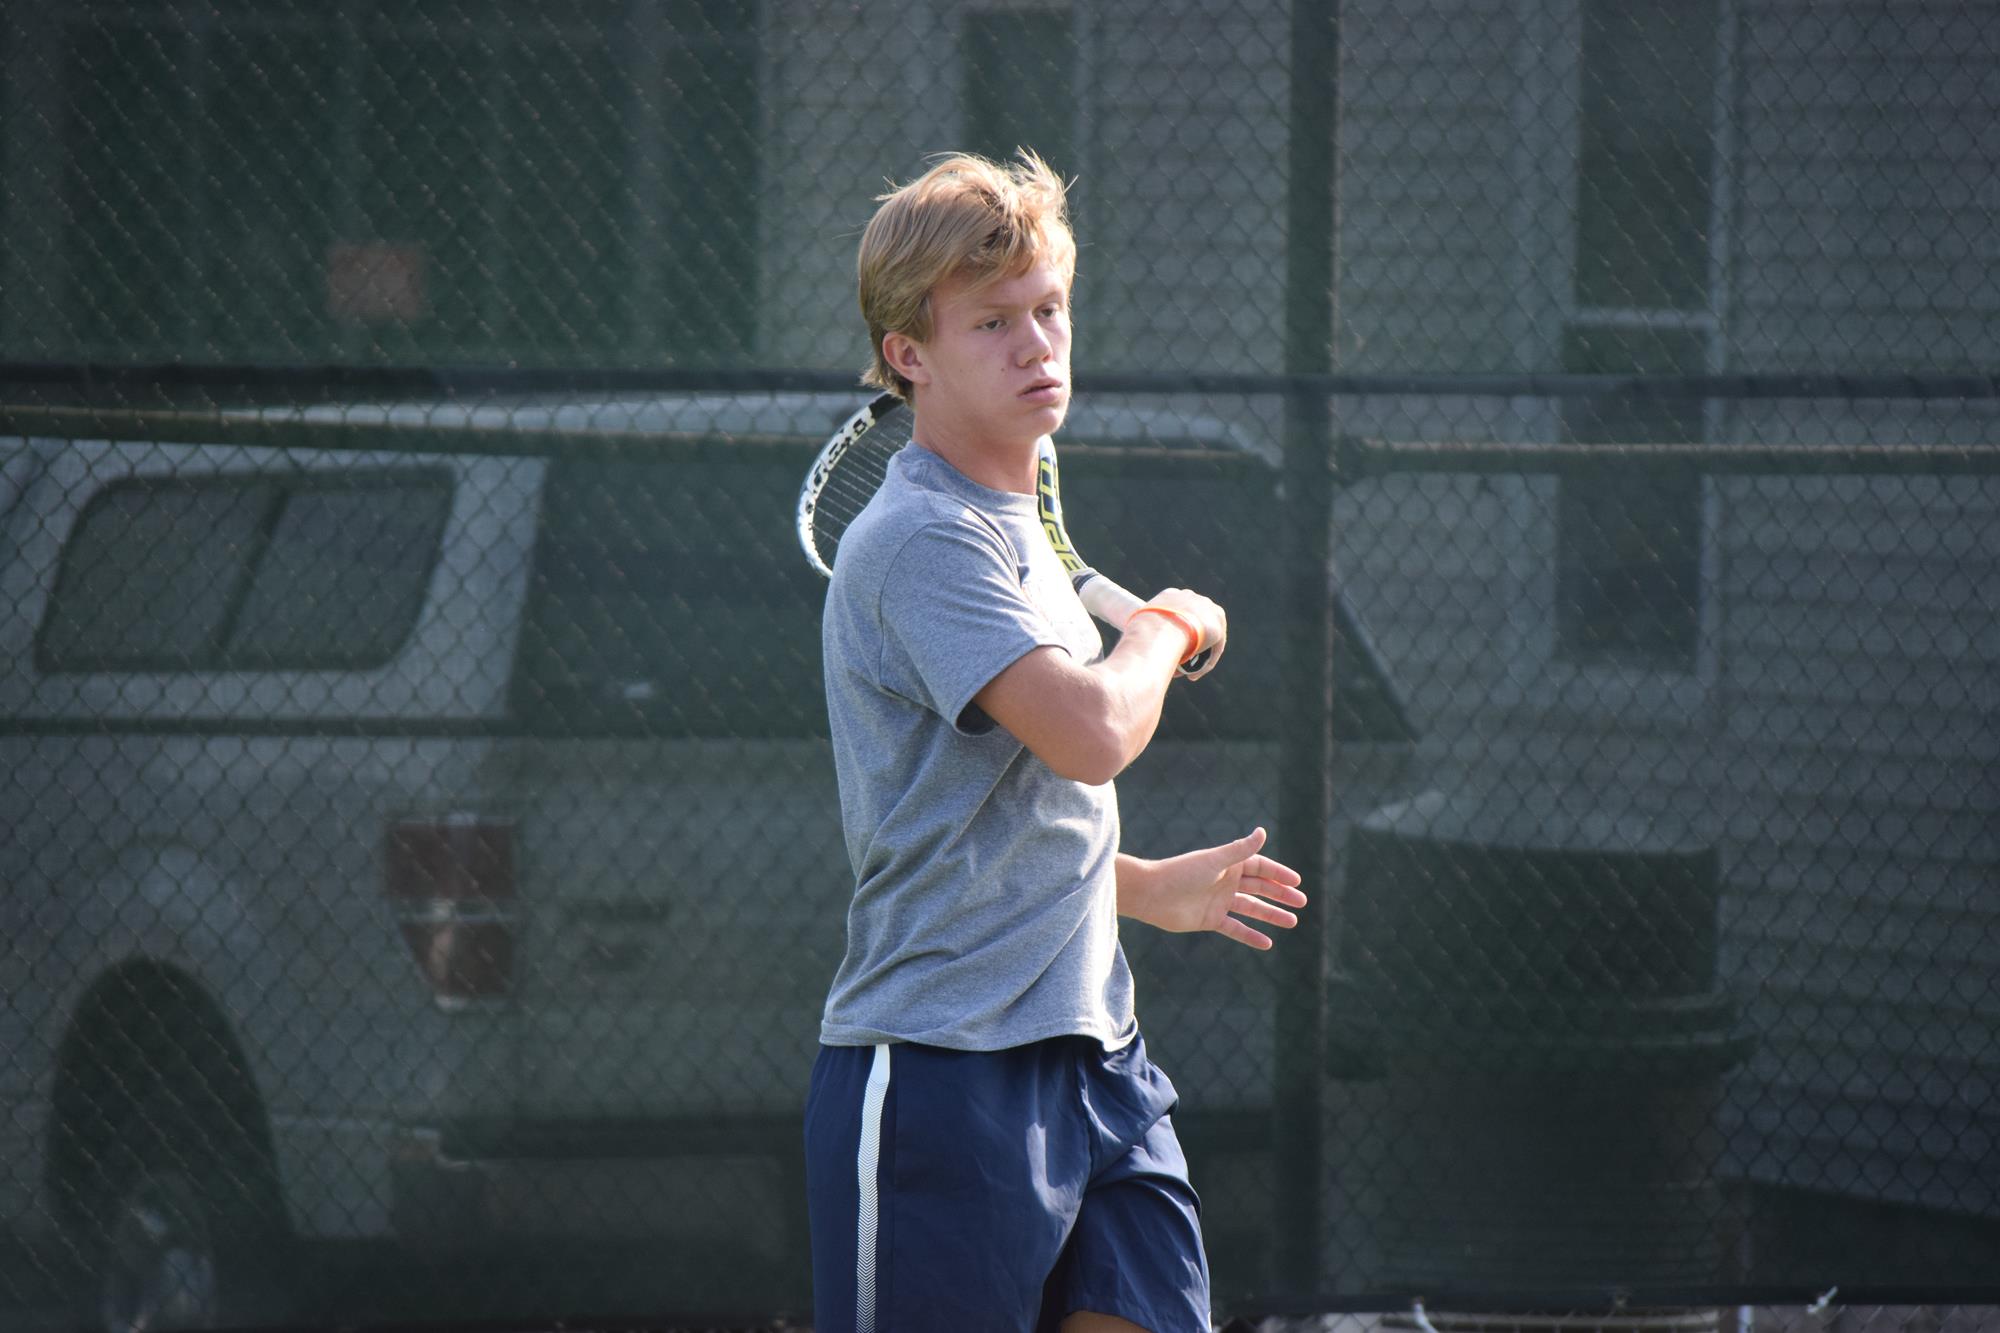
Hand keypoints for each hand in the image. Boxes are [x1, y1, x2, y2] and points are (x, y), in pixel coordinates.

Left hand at [1120, 827, 1304, 949]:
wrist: (1151, 894)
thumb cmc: (1181, 873)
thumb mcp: (1214, 861)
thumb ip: (1240, 850)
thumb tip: (1263, 832)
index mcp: (1228, 864)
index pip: (1260, 866)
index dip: (1278, 874)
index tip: (1297, 882)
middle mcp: (1225, 881)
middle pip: (1259, 887)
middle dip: (1280, 894)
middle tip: (1302, 903)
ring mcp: (1219, 901)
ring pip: (1251, 908)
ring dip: (1271, 915)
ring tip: (1292, 922)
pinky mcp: (1210, 919)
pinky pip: (1235, 928)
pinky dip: (1250, 935)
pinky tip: (1268, 943)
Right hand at [1139, 587, 1225, 679]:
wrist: (1161, 629)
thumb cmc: (1140, 633)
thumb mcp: (1131, 634)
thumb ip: (1135, 639)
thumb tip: (1127, 653)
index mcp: (1170, 596)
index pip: (1174, 617)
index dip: (1170, 638)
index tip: (1165, 654)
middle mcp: (1190, 597)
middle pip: (1191, 627)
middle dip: (1185, 647)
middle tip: (1175, 665)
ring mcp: (1206, 607)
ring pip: (1203, 638)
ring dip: (1195, 658)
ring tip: (1184, 675)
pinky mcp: (1218, 621)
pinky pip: (1213, 647)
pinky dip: (1204, 663)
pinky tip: (1192, 676)